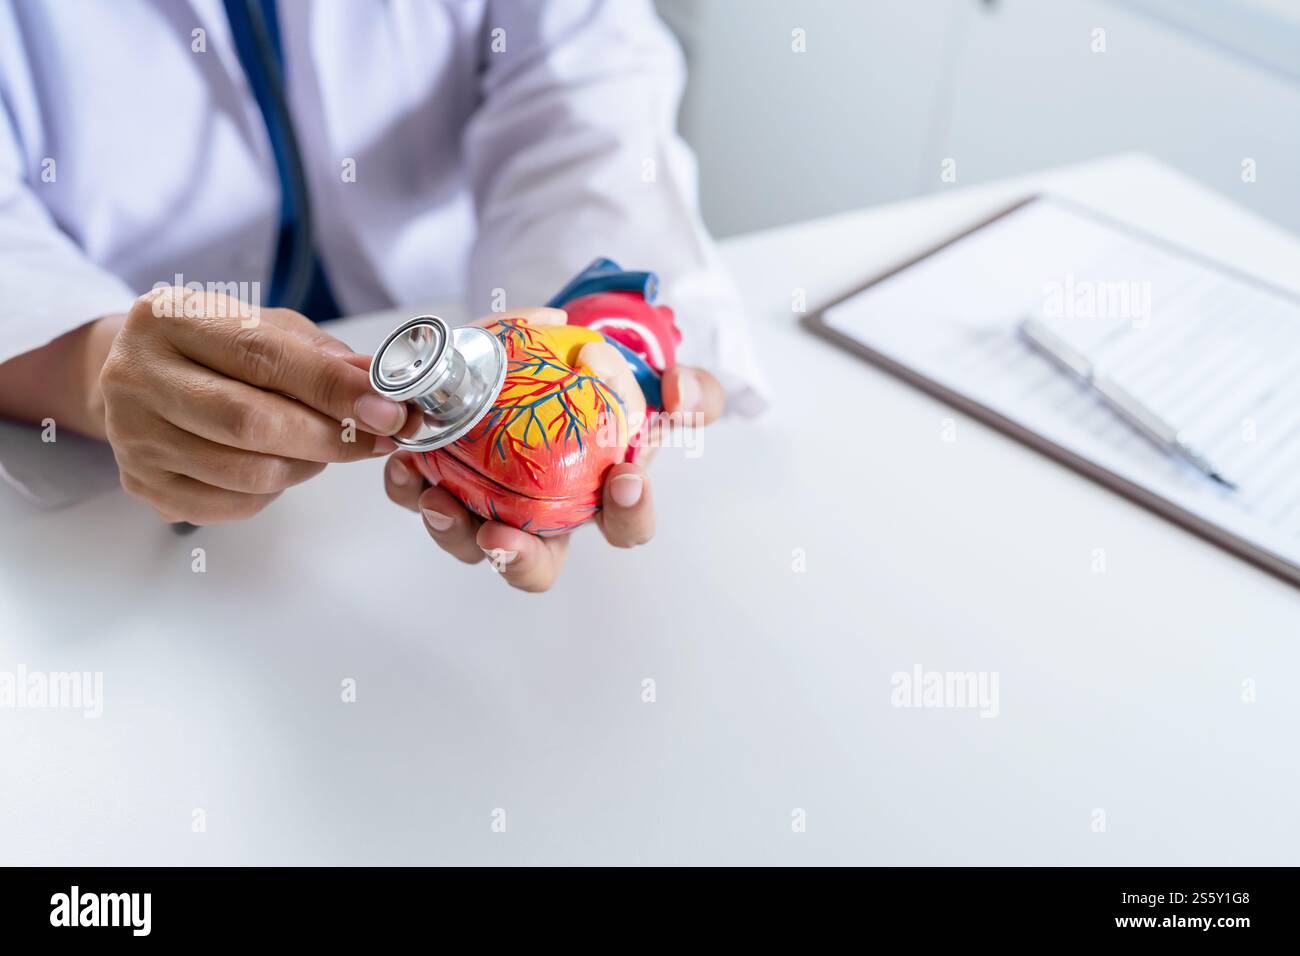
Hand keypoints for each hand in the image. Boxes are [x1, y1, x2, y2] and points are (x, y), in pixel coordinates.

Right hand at [98, 286, 407, 523]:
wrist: (138, 376)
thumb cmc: (213, 347)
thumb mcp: (266, 327)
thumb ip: (322, 354)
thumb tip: (378, 382)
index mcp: (168, 318)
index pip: (263, 357)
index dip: (332, 388)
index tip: (387, 408)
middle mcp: (137, 375)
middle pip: (251, 423)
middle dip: (330, 436)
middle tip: (376, 438)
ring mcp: (133, 435)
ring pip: (246, 472)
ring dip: (306, 466)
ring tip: (325, 447)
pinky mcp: (142, 483)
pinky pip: (231, 505)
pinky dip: (274, 492)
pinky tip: (282, 466)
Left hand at [383, 308, 724, 591]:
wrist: (561, 352)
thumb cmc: (615, 383)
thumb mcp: (665, 382)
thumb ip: (692, 392)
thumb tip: (677, 394)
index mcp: (605, 502)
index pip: (626, 527)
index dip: (629, 513)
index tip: (625, 478)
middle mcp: (549, 516)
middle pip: (535, 564)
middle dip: (517, 561)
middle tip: (501, 538)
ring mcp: (495, 500)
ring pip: (471, 539)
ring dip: (452, 529)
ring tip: (434, 499)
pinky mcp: (447, 474)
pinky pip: (423, 492)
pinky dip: (409, 485)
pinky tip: (402, 462)